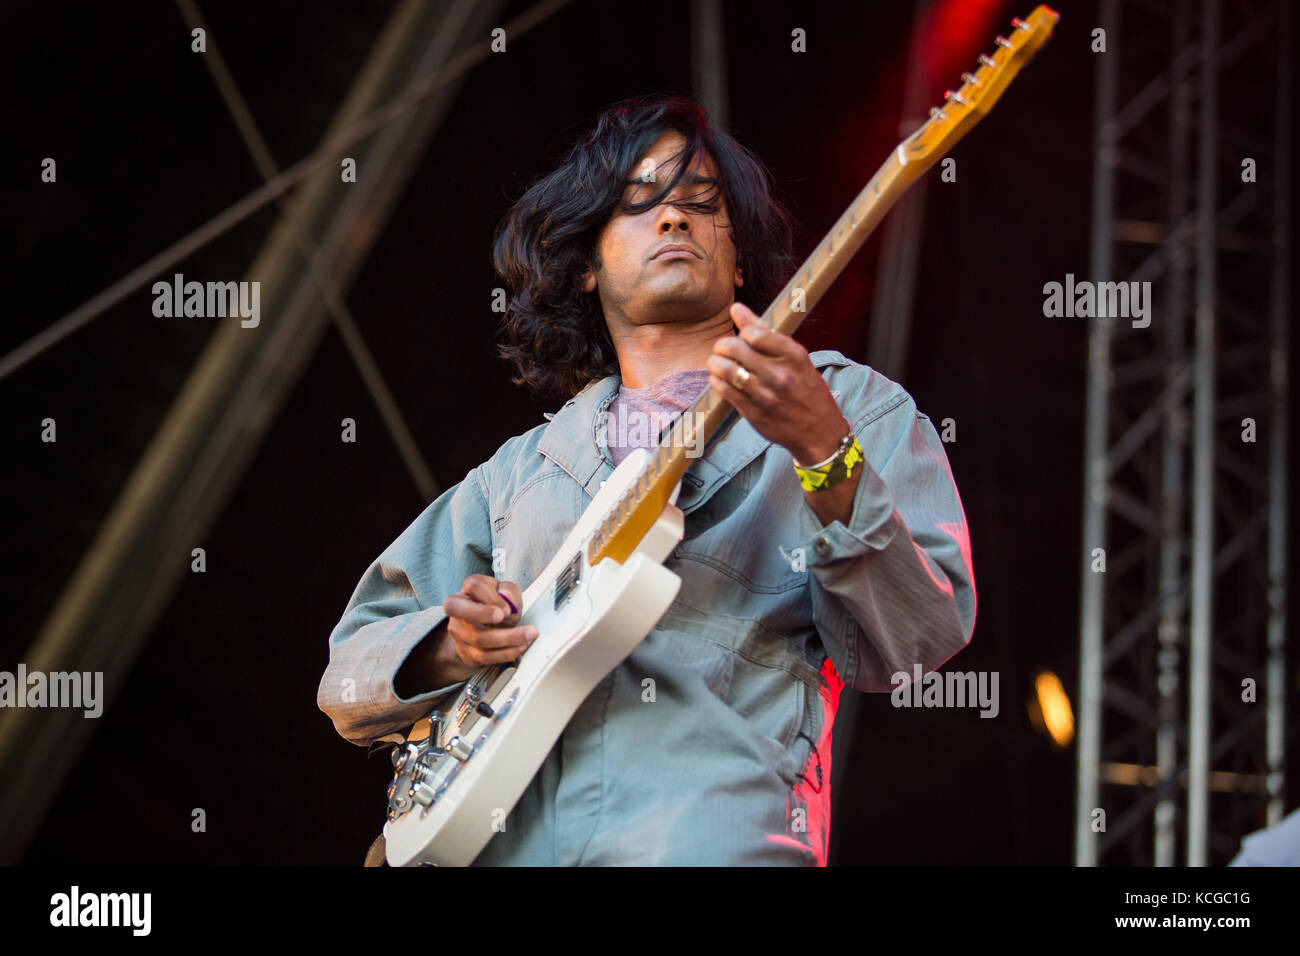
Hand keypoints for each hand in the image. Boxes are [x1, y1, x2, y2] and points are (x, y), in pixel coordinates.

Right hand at [441, 574, 535, 671]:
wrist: (490, 629)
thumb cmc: (498, 606)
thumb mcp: (508, 594)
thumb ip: (510, 591)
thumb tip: (506, 596)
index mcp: (468, 590)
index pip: (473, 585)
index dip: (491, 596)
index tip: (507, 607)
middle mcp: (458, 610)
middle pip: (455, 607)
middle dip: (480, 613)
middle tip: (502, 617)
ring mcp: (459, 632)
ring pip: (477, 637)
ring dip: (507, 638)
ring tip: (528, 634)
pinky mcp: (466, 652)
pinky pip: (485, 655)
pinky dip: (506, 652)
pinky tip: (520, 646)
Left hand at [707, 302, 848, 464]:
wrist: (819, 433)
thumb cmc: (807, 390)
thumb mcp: (797, 360)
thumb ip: (766, 334)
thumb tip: (737, 309)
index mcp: (795, 357)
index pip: (755, 333)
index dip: (743, 331)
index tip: (743, 336)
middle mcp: (780, 375)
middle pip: (735, 348)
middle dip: (723, 345)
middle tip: (724, 348)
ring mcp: (765, 396)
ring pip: (725, 370)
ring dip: (715, 363)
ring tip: (718, 363)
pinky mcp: (752, 413)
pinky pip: (724, 390)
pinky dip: (716, 380)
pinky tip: (721, 379)